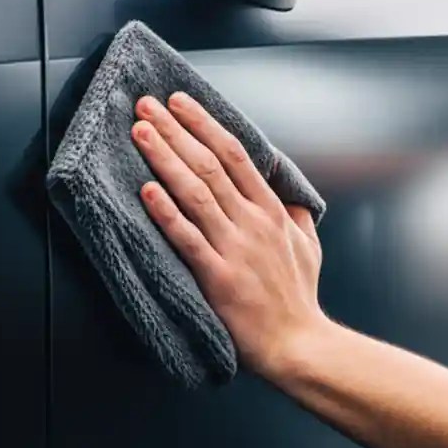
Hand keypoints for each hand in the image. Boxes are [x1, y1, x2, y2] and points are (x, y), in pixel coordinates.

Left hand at [131, 92, 328, 380]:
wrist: (299, 344)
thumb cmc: (299, 298)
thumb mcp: (308, 245)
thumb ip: (296, 213)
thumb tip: (287, 190)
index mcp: (272, 211)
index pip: (234, 154)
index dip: (203, 124)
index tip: (179, 103)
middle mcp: (252, 222)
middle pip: (208, 164)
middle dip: (174, 130)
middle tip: (146, 106)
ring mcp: (235, 248)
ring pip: (195, 192)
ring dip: (165, 158)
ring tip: (140, 133)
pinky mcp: (218, 277)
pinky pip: (187, 238)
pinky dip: (166, 212)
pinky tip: (146, 191)